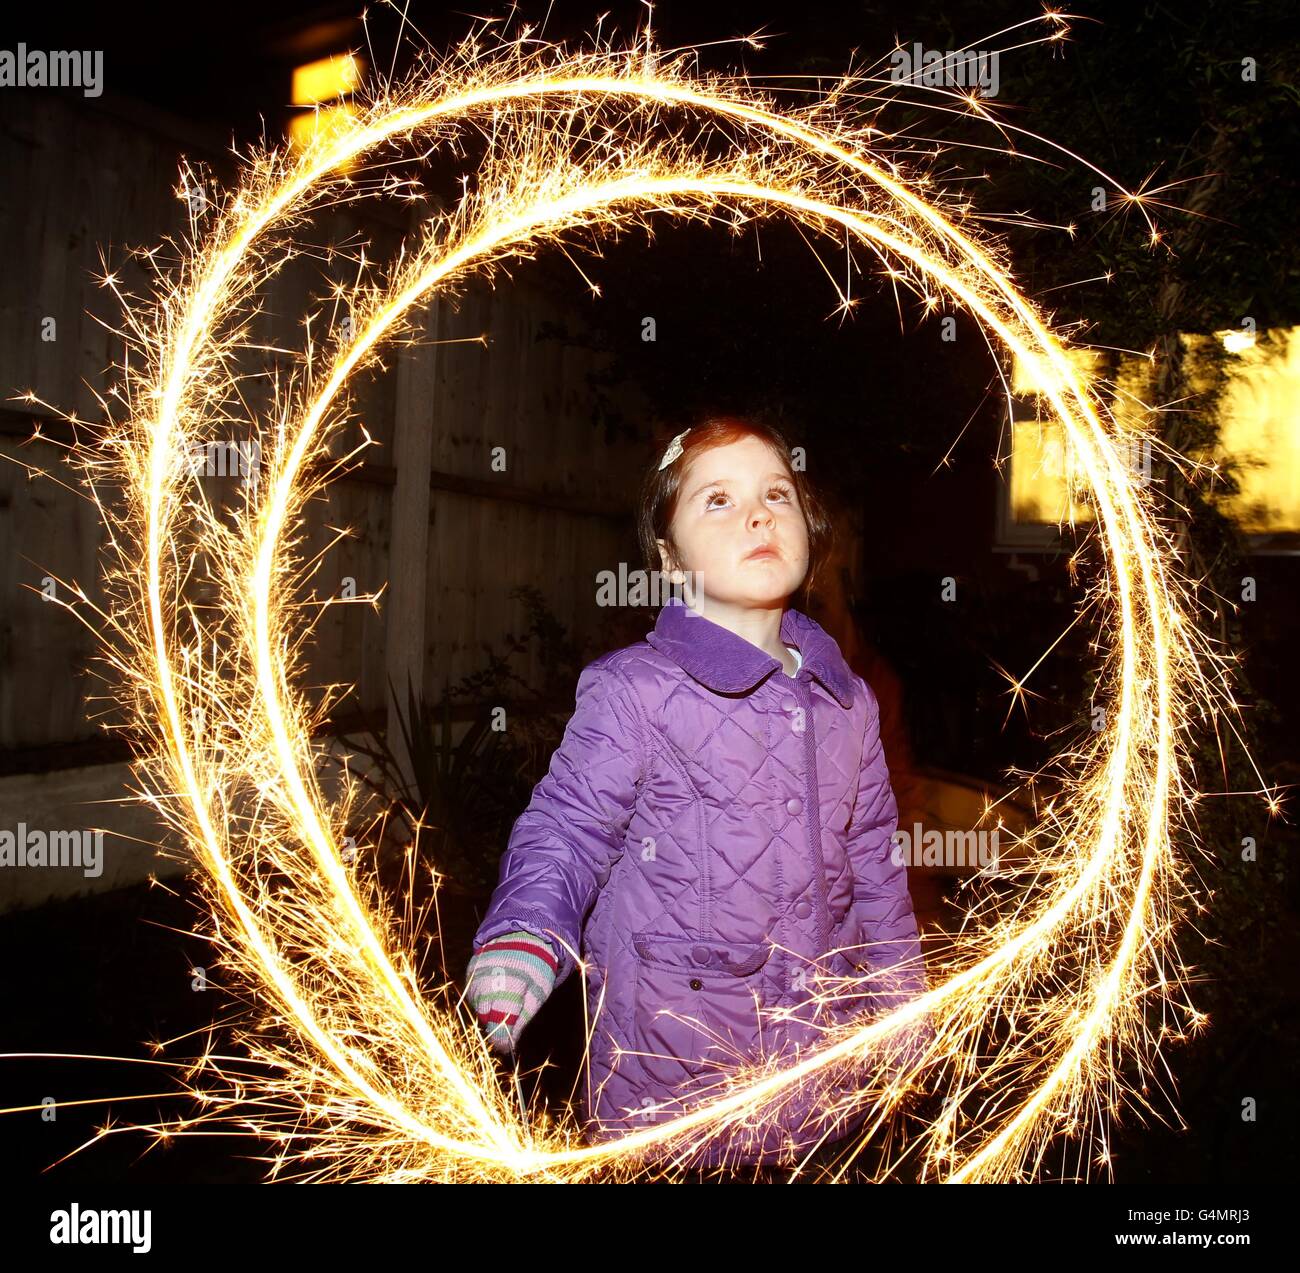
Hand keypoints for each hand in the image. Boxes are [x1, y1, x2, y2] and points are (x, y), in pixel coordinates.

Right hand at [465, 928, 558, 1053]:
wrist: (524, 932)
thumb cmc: (536, 965)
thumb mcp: (538, 992)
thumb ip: (524, 1018)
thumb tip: (511, 1044)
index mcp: (509, 990)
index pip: (500, 1025)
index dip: (502, 1041)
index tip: (506, 1048)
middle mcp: (488, 984)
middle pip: (486, 1018)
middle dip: (496, 1025)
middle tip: (508, 1021)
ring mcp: (477, 976)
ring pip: (477, 1006)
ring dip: (488, 1010)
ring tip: (504, 999)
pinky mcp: (471, 970)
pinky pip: (472, 993)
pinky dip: (481, 996)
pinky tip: (495, 989)